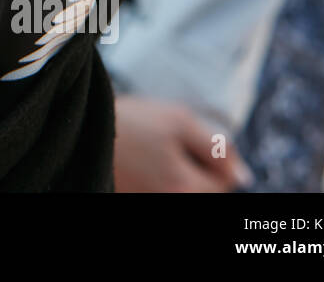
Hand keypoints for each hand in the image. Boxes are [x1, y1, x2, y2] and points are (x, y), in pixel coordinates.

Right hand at [114, 95, 253, 191]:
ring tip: (149, 150)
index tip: (184, 137)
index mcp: (184, 186)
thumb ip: (217, 149)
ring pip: (181, 189)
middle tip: (165, 141)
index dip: (211, 155)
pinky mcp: (134, 197)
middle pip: (203, 189)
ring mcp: (149, 202)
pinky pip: (160, 189)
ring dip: (175, 172)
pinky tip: (139, 160)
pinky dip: (156, 177)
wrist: (78, 126)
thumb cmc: (129, 120)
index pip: (224, 181)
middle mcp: (169, 203)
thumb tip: (245, 176)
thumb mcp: (179, 121)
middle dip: (194, 167)